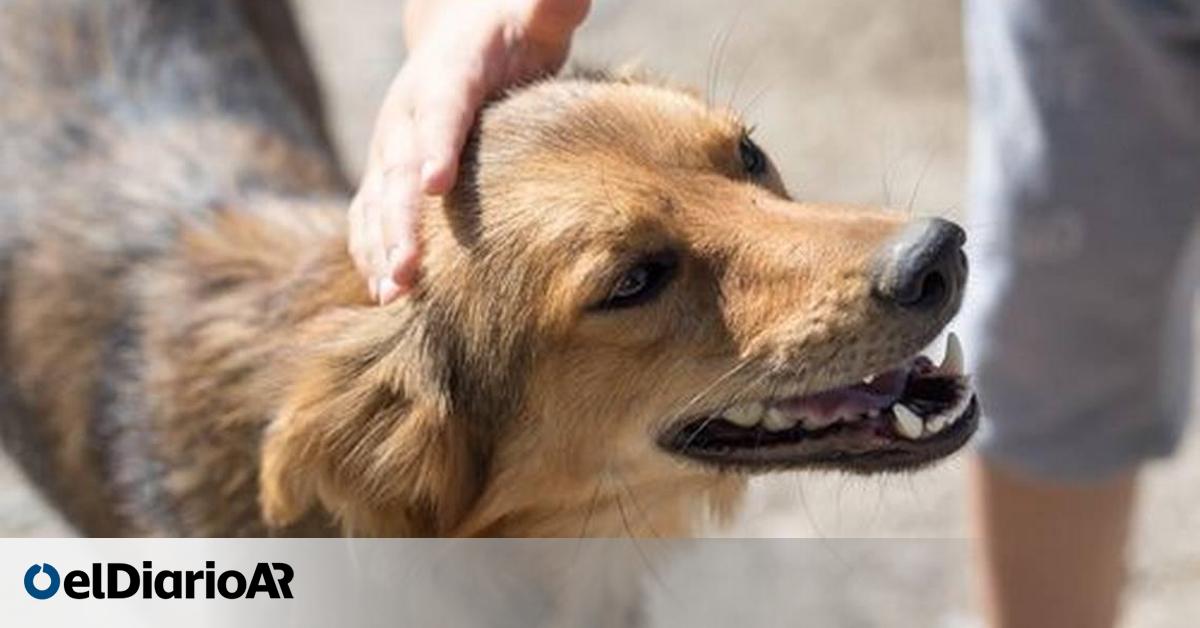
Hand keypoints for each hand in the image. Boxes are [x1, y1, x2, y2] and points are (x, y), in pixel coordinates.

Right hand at [349, 0, 590, 303]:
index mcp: (445, 73)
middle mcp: (407, 113)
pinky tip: (386, 295)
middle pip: (397, 169)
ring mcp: (390, 147)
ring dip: (380, 247)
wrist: (460, 35)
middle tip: (407, 269)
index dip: (435, 144)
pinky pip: (370, 215)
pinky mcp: (387, 175)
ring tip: (391, 294)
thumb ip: (549, 5)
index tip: (436, 184)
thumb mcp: (534, 12)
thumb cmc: (509, 32)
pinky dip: (372, 251)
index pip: (440, 107)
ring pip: (376, 200)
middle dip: (400, 221)